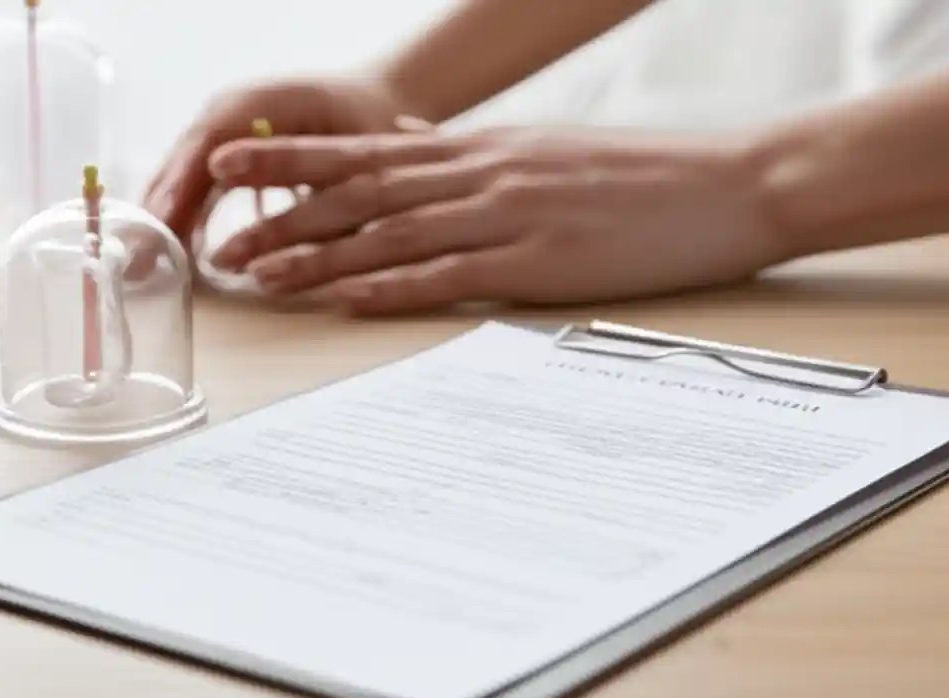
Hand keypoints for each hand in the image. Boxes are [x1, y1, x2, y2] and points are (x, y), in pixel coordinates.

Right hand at [132, 78, 419, 278]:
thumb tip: (293, 247)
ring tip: (142, 264)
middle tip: (136, 260)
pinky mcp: (225, 152)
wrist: (370, 100)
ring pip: (182, 175)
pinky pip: (194, 183)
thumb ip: (325, 196)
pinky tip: (172, 251)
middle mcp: (231, 111)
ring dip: (162, 219)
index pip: (210, 143)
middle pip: (184, 161)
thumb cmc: (367, 123)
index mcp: (259, 103)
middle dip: (159, 211)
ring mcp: (222, 130)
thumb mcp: (357, 157)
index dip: (185, 184)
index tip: (163, 223)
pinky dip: (180, 215)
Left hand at [204, 127, 790, 313]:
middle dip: (282, 212)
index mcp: (482, 148)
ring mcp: (509, 215)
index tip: (234, 164)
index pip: (366, 152)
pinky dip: (393, 286)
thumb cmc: (641, 177)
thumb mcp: (547, 156)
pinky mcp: (541, 261)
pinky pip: (452, 275)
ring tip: (260, 273)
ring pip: (391, 233)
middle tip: (219, 233)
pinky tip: (347, 298)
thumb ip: (480, 165)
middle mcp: (481, 173)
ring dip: (319, 255)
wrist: (729, 184)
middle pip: (361, 193)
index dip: (293, 160)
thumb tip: (422, 165)